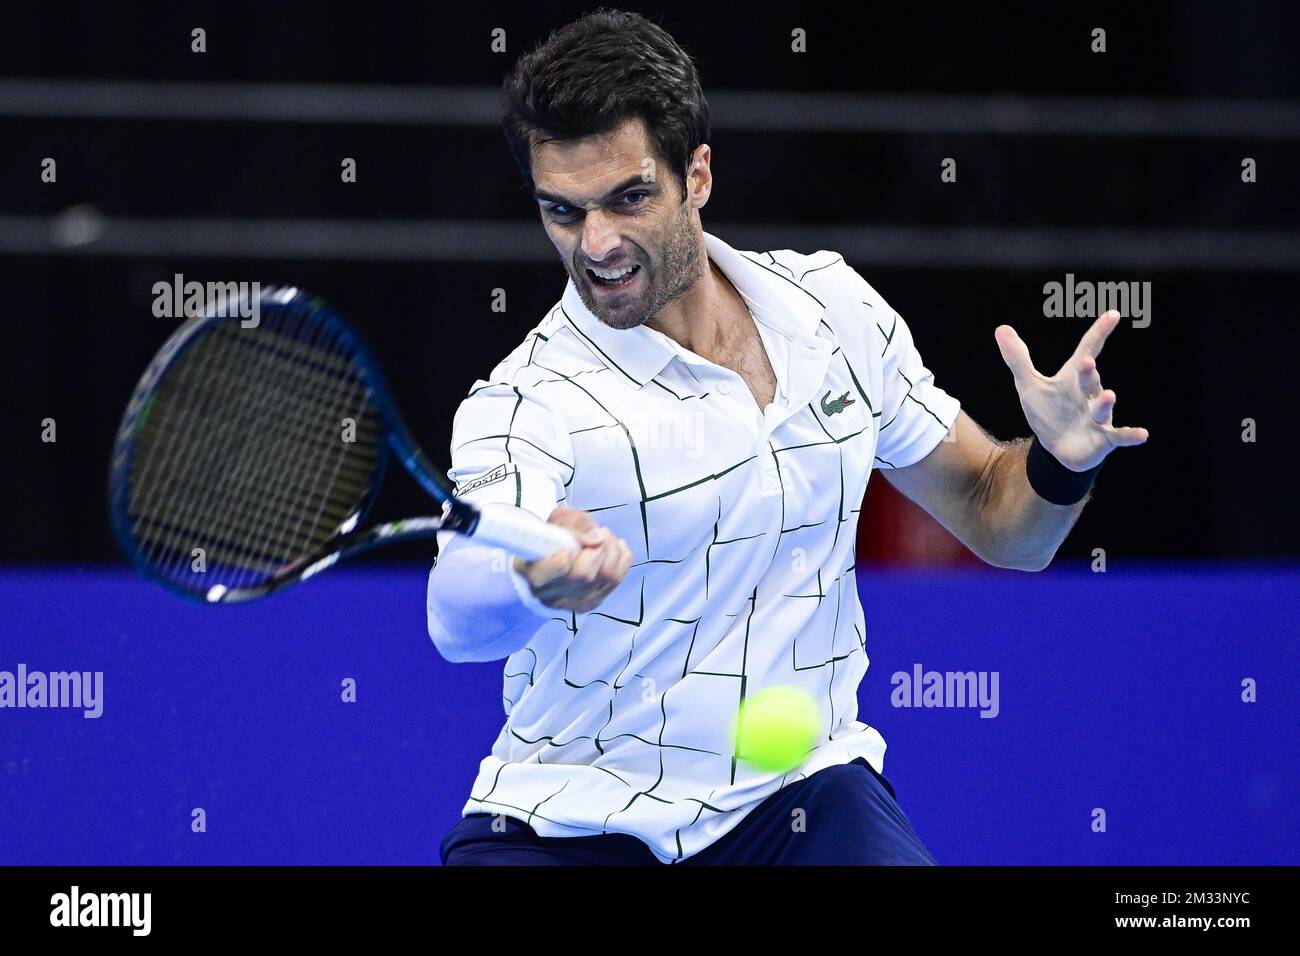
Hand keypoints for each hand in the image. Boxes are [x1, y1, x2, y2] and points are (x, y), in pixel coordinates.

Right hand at [511, 506, 632, 612]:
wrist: (550, 558)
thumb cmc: (549, 537)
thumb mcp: (554, 523)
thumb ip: (572, 527)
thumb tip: (597, 538)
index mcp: (533, 574)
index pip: (557, 569)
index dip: (568, 554)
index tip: (570, 543)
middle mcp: (550, 596)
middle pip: (584, 576)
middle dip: (599, 548)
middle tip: (600, 532)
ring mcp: (573, 603)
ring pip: (606, 578)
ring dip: (613, 551)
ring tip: (606, 536)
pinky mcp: (592, 603)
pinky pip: (617, 579)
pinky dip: (622, 559)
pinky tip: (615, 547)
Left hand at [995, 310, 1149, 471]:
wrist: (1057, 449)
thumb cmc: (1048, 412)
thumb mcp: (1028, 386)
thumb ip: (1018, 359)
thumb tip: (1001, 328)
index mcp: (1074, 378)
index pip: (1088, 350)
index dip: (1099, 332)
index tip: (1113, 315)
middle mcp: (1090, 394)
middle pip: (1091, 380)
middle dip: (1089, 372)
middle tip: (1087, 362)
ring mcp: (1098, 417)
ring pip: (1102, 407)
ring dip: (1104, 402)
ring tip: (1108, 396)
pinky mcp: (1103, 438)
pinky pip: (1120, 436)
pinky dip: (1130, 435)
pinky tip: (1142, 434)